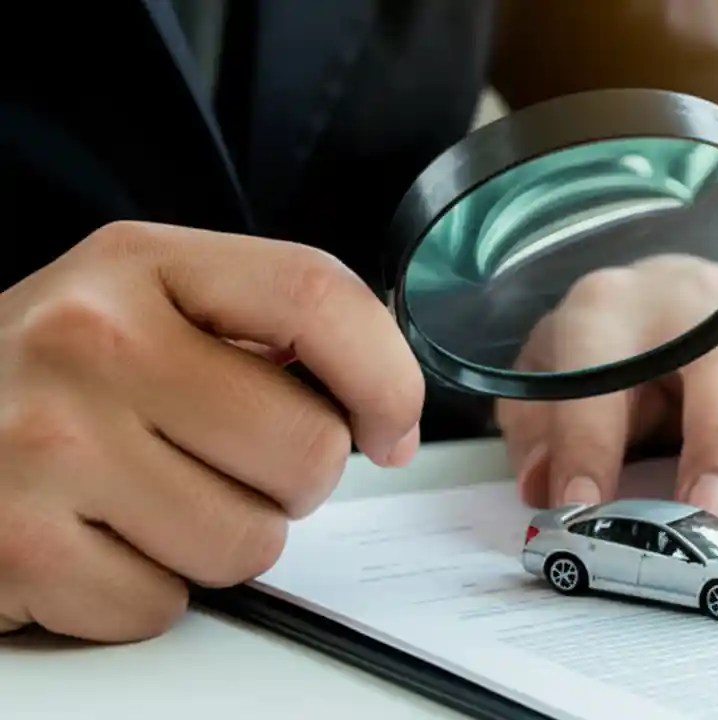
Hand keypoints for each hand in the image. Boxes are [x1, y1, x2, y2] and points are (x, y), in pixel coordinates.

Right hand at [0, 221, 423, 641]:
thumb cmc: (53, 378)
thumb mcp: (147, 305)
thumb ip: (267, 329)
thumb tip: (384, 402)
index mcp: (142, 265)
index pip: (319, 298)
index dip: (386, 377)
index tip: (390, 428)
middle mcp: (91, 340)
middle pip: (308, 447)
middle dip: (293, 480)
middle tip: (223, 462)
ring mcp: (50, 444)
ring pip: (249, 542)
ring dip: (221, 542)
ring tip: (151, 499)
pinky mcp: (20, 546)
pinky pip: (166, 606)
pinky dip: (146, 592)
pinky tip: (98, 540)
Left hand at [496, 255, 717, 532]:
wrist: (641, 301)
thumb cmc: (597, 352)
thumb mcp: (542, 384)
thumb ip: (538, 434)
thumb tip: (544, 487)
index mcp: (610, 307)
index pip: (600, 369)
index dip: (588, 444)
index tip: (583, 507)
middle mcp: (693, 299)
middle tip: (709, 514)